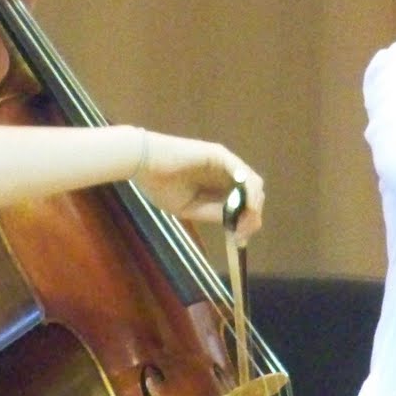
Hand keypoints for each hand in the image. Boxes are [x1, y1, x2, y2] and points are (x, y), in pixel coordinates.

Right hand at [134, 132, 263, 245]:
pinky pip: (243, 174)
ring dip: (253, 206)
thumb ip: (212, 213)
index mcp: (215, 186)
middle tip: (242, 235)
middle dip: (251, 217)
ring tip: (244, 224)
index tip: (240, 240)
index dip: (246, 222)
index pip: (241, 204)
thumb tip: (236, 223)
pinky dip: (249, 192)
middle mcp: (224, 173)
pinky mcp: (220, 155)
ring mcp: (224, 163)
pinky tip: (245, 207)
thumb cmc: (159, 184)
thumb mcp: (189, 207)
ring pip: (253, 184)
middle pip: (252, 195)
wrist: (142, 163)